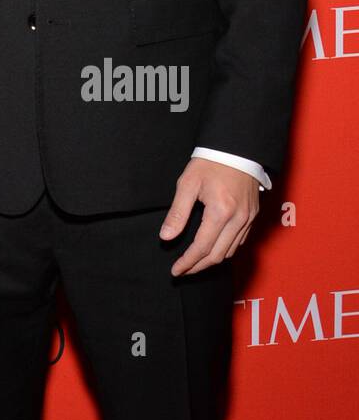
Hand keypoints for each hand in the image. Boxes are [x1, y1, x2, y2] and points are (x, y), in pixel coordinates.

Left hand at [160, 158, 259, 276]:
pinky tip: (212, 248)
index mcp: (221, 211)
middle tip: (183, 270)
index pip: (202, 247)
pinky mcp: (253, 216)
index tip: (175, 270)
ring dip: (212, 261)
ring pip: (230, 251)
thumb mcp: (187, 184)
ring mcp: (248, 219)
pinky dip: (225, 250)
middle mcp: (238, 219)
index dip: (187, 262)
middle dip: (198, 266)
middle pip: (218, 255)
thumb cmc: (210, 163)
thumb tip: (166, 237)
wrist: (236, 149)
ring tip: (194, 262)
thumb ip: (177, 213)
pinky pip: (240, 241)